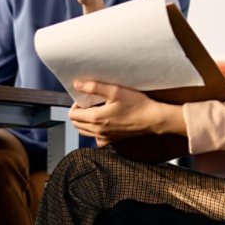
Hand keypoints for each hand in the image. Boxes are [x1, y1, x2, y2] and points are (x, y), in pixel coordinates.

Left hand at [70, 80, 185, 146]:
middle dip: (78, 113)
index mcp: (95, 118)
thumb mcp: (115, 90)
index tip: (84, 98)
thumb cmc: (136, 104)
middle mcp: (97, 131)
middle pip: (76, 124)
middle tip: (89, 103)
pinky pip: (97, 139)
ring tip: (95, 111)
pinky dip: (95, 132)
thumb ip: (94, 87)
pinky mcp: (113, 140)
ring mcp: (105, 137)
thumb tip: (77, 85)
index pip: (72, 115)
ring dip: (84, 122)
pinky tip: (103, 123)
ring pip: (84, 132)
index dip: (75, 105)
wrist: (152, 119)